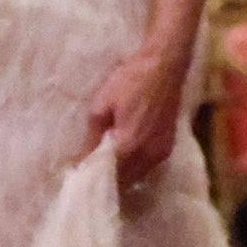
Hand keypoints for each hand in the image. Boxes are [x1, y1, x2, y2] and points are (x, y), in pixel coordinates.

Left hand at [81, 46, 188, 207]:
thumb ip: (92, 137)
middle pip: (124, 181)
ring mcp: (161, 153)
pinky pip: (147, 167)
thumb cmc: (130, 80)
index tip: (78, 178)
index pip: (107, 174)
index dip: (92, 178)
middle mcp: (148, 155)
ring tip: (104, 170)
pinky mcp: (168, 147)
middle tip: (89, 175)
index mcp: (129, 145)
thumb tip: (82, 161)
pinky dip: (134, 168)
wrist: (164, 66)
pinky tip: (123, 161)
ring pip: (137, 176)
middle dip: (107, 181)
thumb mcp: (101, 105)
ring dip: (121, 176)